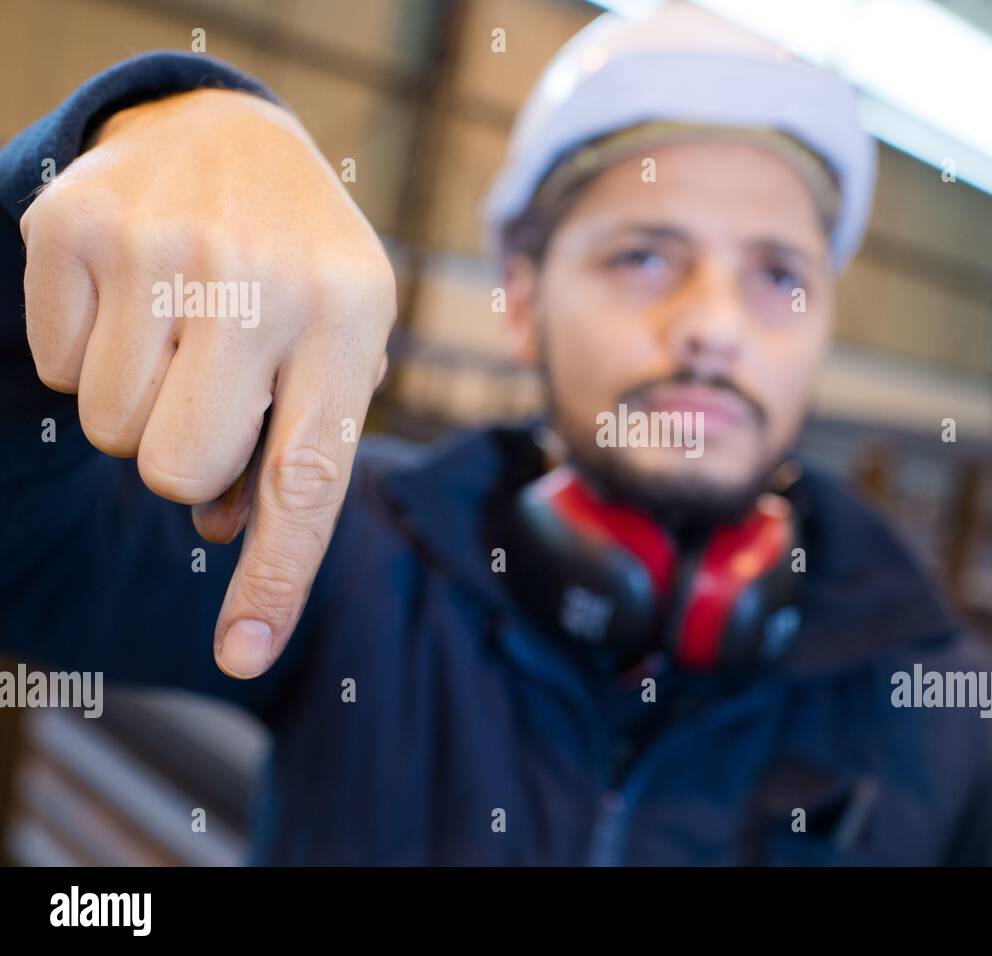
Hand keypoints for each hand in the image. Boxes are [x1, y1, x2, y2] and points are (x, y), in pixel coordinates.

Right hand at [20, 87, 395, 678]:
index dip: (273, 576)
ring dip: (139, 406)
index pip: (306, 478)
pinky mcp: (71, 227)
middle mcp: (258, 280)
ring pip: (110, 429)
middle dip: (187, 462)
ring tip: (179, 333)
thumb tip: (216, 527)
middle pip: (177, 471)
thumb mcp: (341, 343)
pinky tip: (133, 298)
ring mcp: (159, 248)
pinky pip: (55, 370)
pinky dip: (88, 354)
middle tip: (210, 396)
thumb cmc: (299, 270)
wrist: (229, 136)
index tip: (242, 655)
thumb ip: (297, 443)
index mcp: (349, 316)